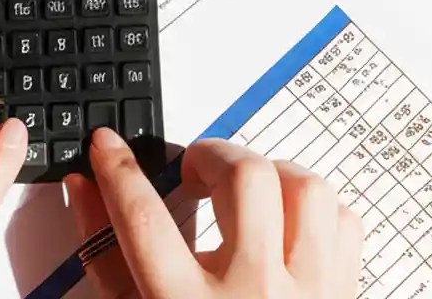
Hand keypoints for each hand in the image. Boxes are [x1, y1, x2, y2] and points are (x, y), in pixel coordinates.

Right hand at [65, 130, 363, 298]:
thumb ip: (106, 257)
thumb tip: (87, 191)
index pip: (145, 221)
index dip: (119, 172)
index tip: (108, 147)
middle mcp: (253, 295)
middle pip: (242, 180)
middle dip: (210, 156)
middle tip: (193, 170)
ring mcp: (309, 291)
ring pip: (304, 187)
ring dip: (270, 173)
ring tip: (244, 190)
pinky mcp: (344, 289)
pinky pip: (343, 218)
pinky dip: (312, 207)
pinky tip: (284, 220)